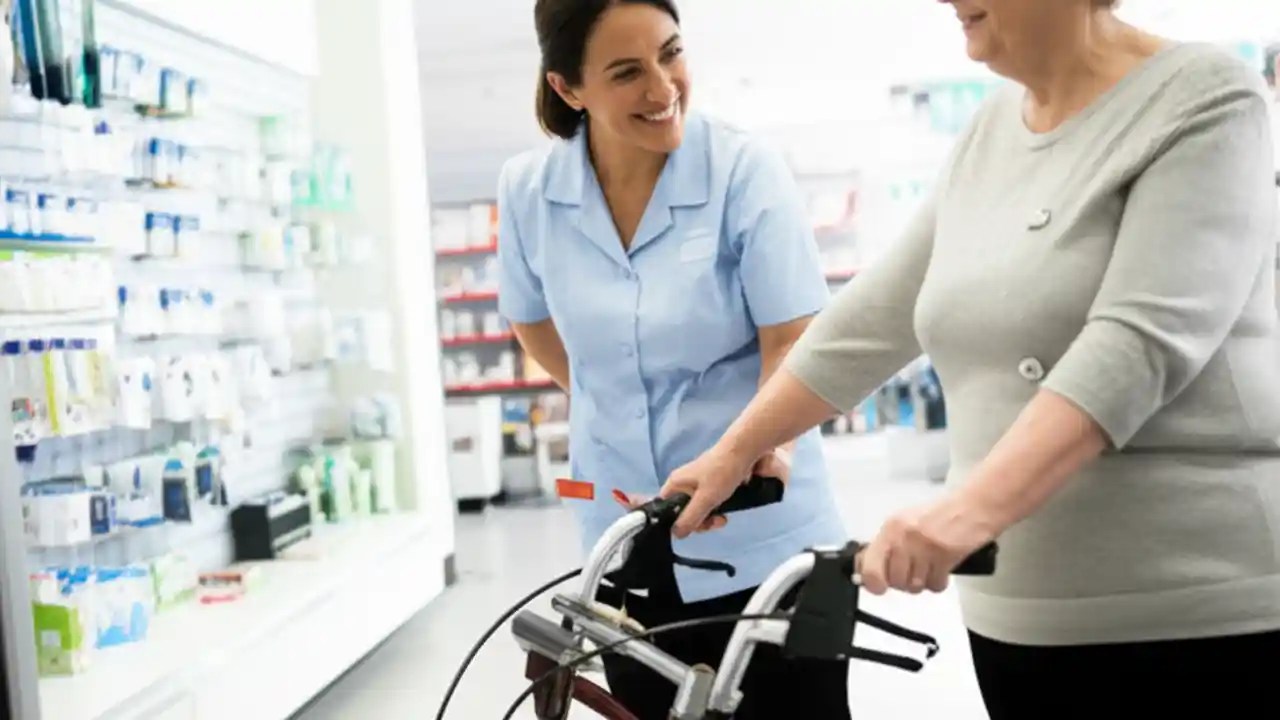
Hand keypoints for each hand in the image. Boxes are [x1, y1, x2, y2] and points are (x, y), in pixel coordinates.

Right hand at [661, 446, 786, 538]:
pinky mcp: (713, 485)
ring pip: (698, 510)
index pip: (664, 508)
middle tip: (714, 522)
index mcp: (676, 484)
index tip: (690, 529)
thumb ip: (690, 518)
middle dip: (698, 522)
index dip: (673, 521)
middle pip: (683, 512)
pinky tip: (727, 512)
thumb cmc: (722, 472)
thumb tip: (676, 534)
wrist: (746, 451)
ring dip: (710, 518)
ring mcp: (699, 484)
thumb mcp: (705, 499)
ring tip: (723, 519)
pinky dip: (717, 510)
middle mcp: (684, 484)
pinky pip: (710, 504)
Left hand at [857, 491, 999, 595]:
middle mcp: (903, 538)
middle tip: (916, 569)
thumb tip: (865, 571)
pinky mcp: (944, 557)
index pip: (869, 567)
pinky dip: (939, 582)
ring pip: (914, 586)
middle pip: (894, 581)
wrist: (975, 506)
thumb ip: (886, 546)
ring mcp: (924, 547)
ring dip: (923, 582)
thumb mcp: (906, 523)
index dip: (873, 583)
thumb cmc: (941, 516)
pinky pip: (935, 585)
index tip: (880, 586)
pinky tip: (943, 568)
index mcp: (890, 528)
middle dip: (904, 582)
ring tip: (930, 567)